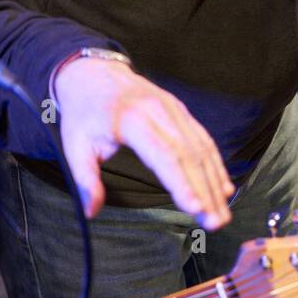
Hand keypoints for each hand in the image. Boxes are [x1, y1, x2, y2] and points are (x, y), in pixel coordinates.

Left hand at [53, 57, 234, 227]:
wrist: (94, 74)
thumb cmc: (85, 113)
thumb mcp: (75, 145)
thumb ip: (85, 179)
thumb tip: (91, 212)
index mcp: (132, 119)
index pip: (164, 155)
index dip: (182, 183)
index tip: (195, 209)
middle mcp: (159, 111)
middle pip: (189, 155)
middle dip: (205, 192)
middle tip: (216, 224)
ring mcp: (174, 109)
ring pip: (202, 148)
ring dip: (215, 183)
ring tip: (222, 215)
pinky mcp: (181, 111)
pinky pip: (204, 139)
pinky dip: (216, 165)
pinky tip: (223, 189)